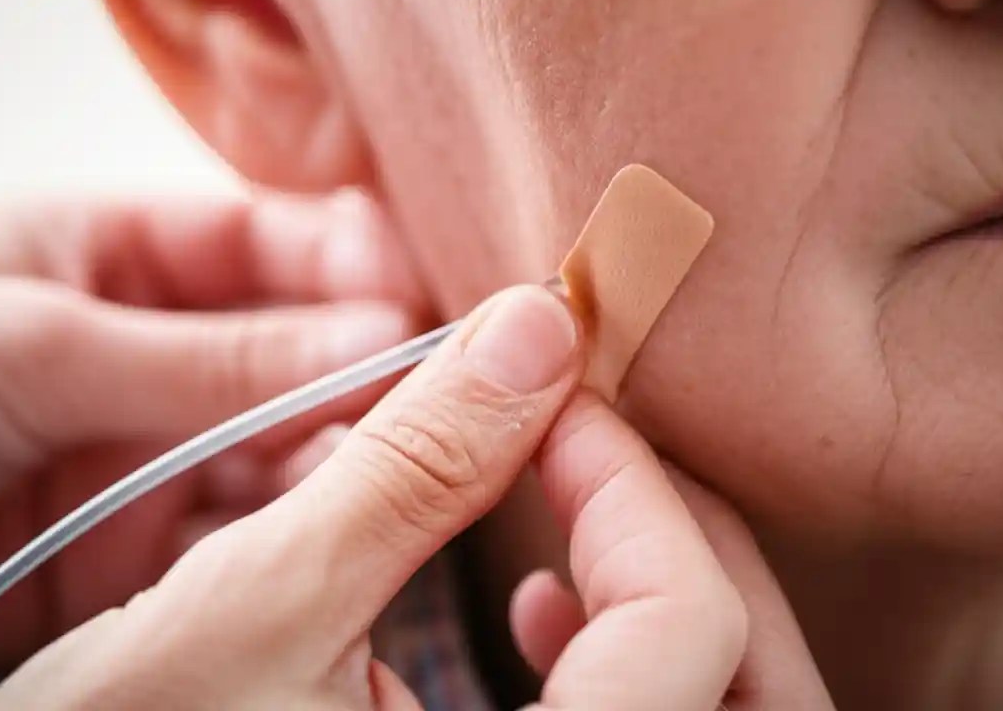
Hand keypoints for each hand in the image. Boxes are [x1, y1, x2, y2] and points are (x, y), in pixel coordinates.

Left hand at [0, 191, 425, 675]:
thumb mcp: (37, 343)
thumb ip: (210, 356)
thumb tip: (375, 338)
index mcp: (114, 255)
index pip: (267, 242)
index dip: (350, 264)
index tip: (414, 301)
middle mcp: (149, 352)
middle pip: (293, 350)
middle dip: (364, 368)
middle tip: (435, 394)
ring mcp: (149, 454)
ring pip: (283, 448)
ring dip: (343, 455)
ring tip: (398, 467)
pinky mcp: (139, 552)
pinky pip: (244, 537)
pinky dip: (295, 536)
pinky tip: (336, 531)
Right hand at [0, 286, 795, 710]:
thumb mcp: (250, 607)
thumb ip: (407, 468)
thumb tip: (530, 330)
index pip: (691, 627)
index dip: (632, 484)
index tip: (548, 400)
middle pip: (752, 684)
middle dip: (683, 540)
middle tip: (590, 450)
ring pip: (713, 708)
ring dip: (666, 600)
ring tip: (574, 520)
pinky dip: (618, 663)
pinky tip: (538, 610)